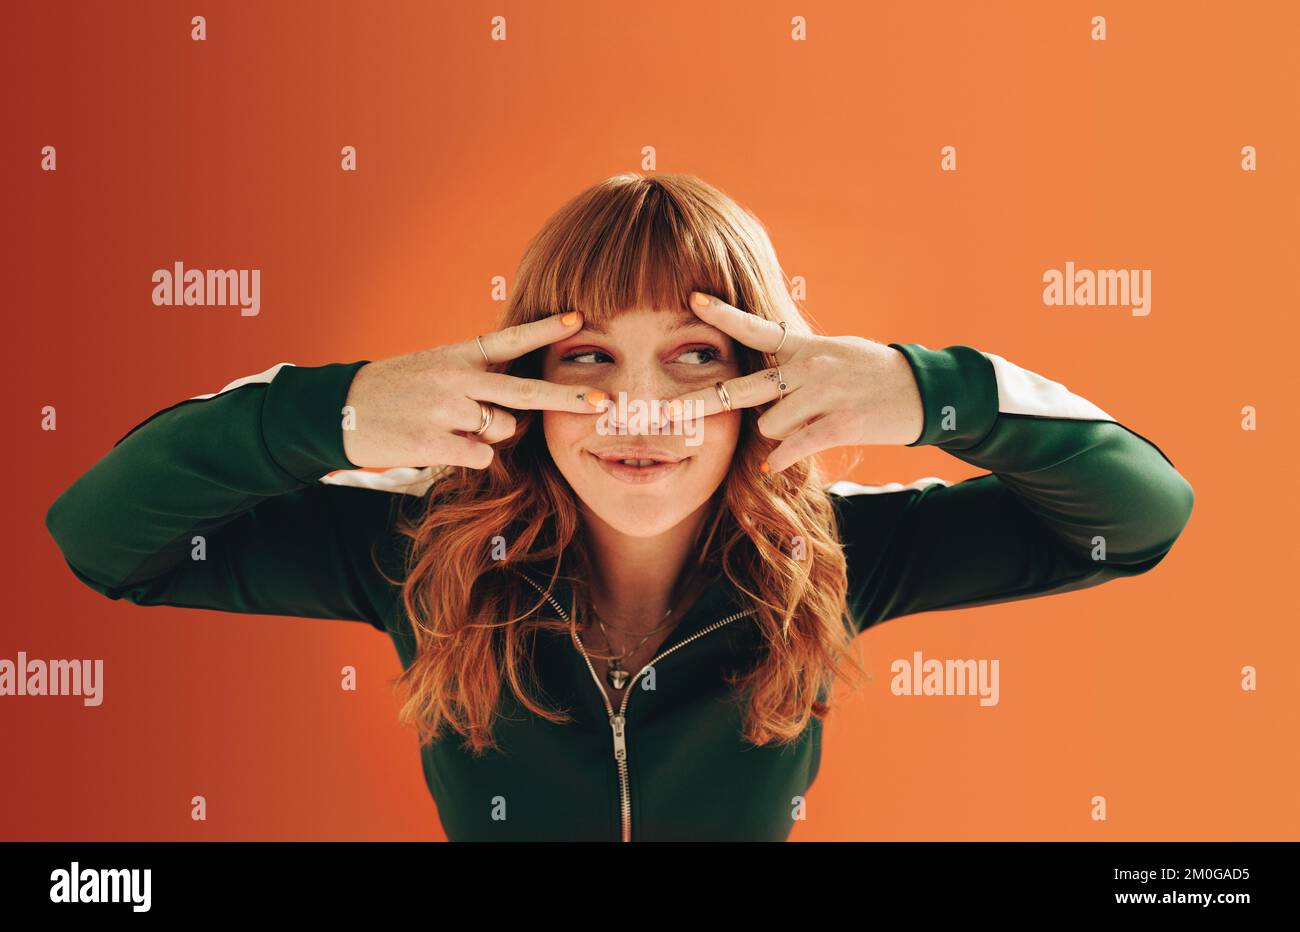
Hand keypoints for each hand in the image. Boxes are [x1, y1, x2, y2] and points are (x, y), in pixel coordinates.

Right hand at [342, 311, 607, 468]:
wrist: (340, 410)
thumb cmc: (399, 389)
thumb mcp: (437, 366)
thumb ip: (479, 374)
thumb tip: (525, 400)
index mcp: (458, 355)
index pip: (510, 339)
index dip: (545, 329)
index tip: (579, 319)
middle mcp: (455, 379)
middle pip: (524, 392)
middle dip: (566, 400)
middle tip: (603, 402)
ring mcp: (444, 411)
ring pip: (502, 431)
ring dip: (490, 434)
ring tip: (452, 425)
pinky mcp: (433, 443)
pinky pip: (479, 456)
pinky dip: (468, 455)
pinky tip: (440, 443)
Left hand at [663, 293, 924, 472]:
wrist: (921, 390)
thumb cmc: (870, 373)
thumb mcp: (832, 353)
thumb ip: (794, 361)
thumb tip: (757, 386)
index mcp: (803, 347)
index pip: (755, 327)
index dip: (722, 315)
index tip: (692, 300)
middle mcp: (808, 367)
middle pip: (743, 390)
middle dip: (702, 404)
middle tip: (664, 414)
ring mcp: (822, 395)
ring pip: (769, 427)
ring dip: (778, 434)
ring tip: (807, 425)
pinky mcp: (837, 424)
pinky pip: (792, 448)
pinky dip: (780, 460)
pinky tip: (774, 466)